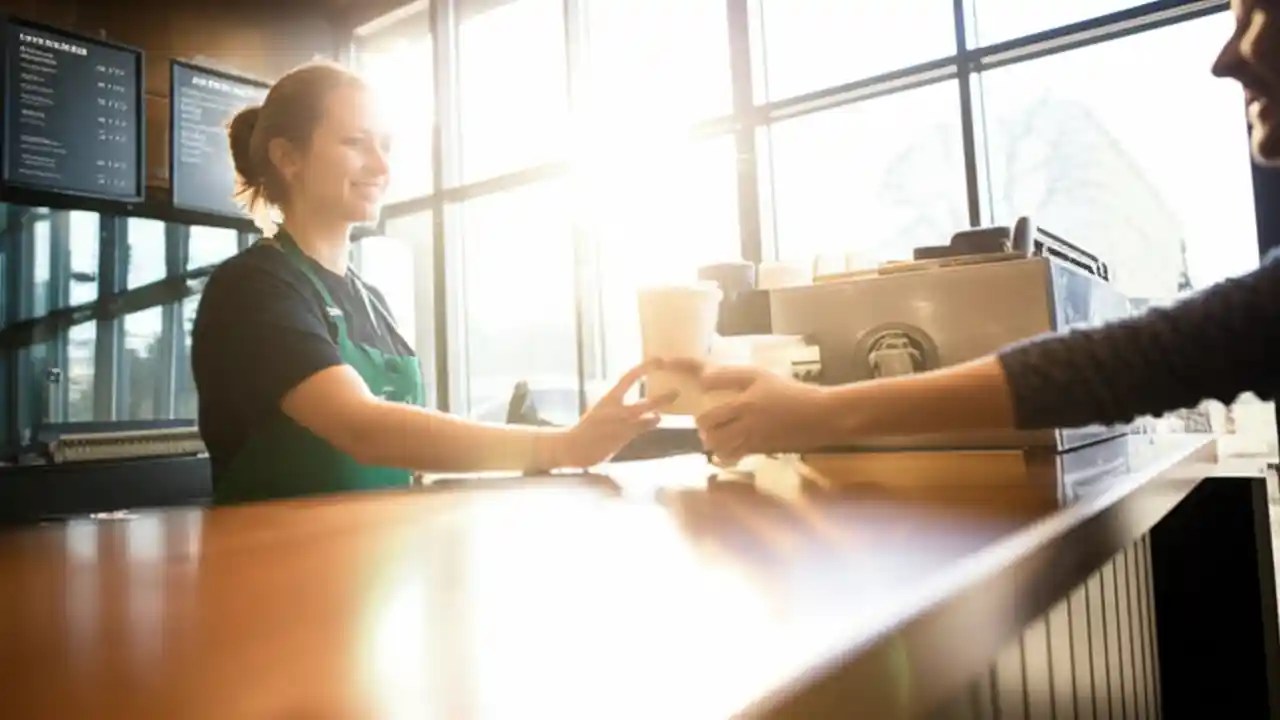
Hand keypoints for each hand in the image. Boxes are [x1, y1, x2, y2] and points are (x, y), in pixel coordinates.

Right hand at [557, 360, 675, 467]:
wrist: (574, 446)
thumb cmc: (586, 428)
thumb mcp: (600, 409)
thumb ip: (616, 405)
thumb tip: (632, 403)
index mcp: (609, 399)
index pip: (629, 378)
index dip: (645, 368)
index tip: (659, 360)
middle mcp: (617, 411)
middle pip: (647, 404)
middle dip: (663, 398)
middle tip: (677, 392)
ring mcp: (623, 427)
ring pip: (649, 419)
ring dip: (655, 416)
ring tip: (658, 414)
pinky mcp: (625, 439)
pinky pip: (642, 430)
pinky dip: (648, 425)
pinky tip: (652, 422)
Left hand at [667, 359, 835, 462]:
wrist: (821, 416)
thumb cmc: (791, 393)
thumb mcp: (762, 378)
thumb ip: (731, 378)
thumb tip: (702, 378)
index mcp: (745, 395)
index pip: (710, 381)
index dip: (684, 367)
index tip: (664, 361)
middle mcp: (745, 417)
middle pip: (708, 422)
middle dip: (702, 423)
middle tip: (705, 420)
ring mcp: (751, 436)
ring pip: (718, 444)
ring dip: (711, 439)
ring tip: (715, 434)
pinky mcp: (758, 451)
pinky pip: (731, 456)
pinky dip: (724, 453)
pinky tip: (727, 448)